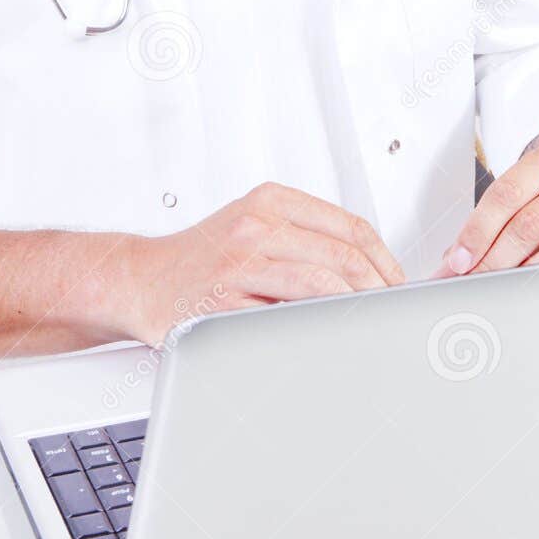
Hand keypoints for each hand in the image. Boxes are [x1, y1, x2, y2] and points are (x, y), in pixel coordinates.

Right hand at [126, 182, 405, 344]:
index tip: (397, 283)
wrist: (141, 280)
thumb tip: (366, 269)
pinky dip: (313, 327)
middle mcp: (256, 224)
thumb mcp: (253, 227)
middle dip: (379, 287)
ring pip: (321, 282)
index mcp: (270, 201)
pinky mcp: (226, 300)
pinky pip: (283, 315)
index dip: (384, 258)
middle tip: (392, 310)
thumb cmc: (201, 258)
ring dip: (354, 308)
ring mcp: (240, 261)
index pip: (349, 226)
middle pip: (344, 255)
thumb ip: (303, 238)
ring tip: (369, 324)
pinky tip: (328, 337)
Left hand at [434, 123, 538, 276]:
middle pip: (530, 225)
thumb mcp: (523, 181)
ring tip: (501, 288)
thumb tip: (455, 261)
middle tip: (470, 282)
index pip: (506, 195)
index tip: (456, 261)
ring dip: (527, 273)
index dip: (477, 231)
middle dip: (494, 260)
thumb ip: (491, 216)